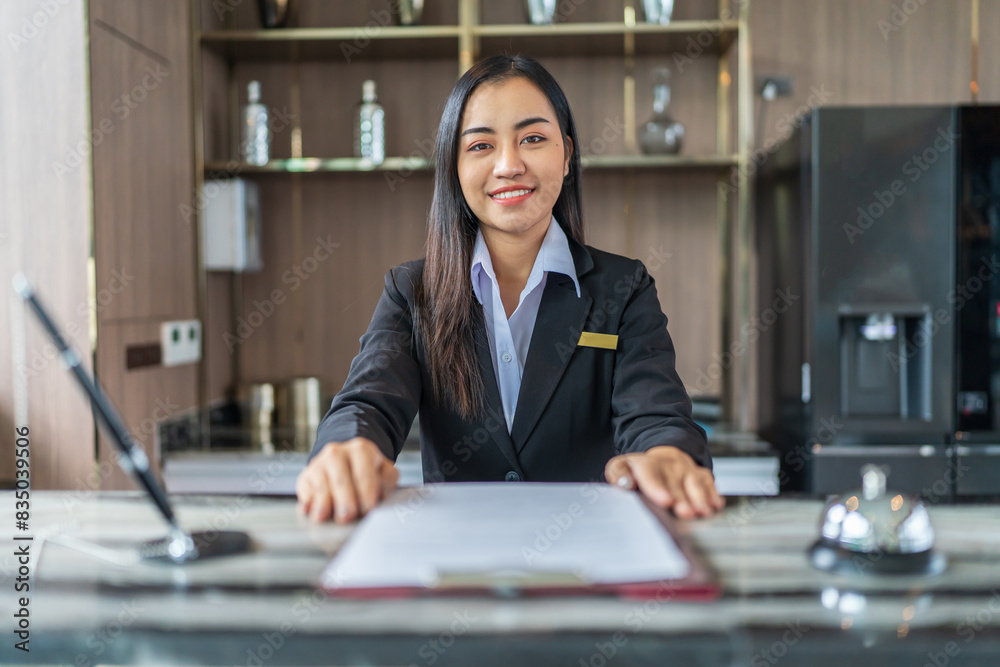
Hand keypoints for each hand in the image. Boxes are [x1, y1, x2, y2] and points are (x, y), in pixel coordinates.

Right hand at [296, 437, 398, 522]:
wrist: (345, 462)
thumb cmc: (367, 472)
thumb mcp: (383, 471)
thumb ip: (387, 481)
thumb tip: (381, 496)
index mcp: (361, 450)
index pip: (363, 473)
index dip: (366, 493)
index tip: (369, 509)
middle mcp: (337, 453)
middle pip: (341, 480)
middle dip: (345, 501)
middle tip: (348, 517)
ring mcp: (319, 464)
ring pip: (322, 486)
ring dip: (323, 504)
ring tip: (325, 517)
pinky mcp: (305, 477)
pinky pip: (306, 492)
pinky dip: (308, 503)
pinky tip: (311, 512)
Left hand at [605, 446, 723, 518]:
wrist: (663, 457)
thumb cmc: (640, 470)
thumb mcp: (621, 467)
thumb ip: (618, 475)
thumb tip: (624, 484)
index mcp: (646, 463)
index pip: (650, 474)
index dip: (657, 488)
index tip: (665, 501)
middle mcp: (669, 464)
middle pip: (676, 482)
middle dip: (681, 498)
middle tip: (685, 513)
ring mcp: (687, 469)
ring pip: (694, 482)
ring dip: (700, 497)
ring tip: (703, 512)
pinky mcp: (701, 474)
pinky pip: (709, 482)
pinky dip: (713, 493)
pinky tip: (715, 505)